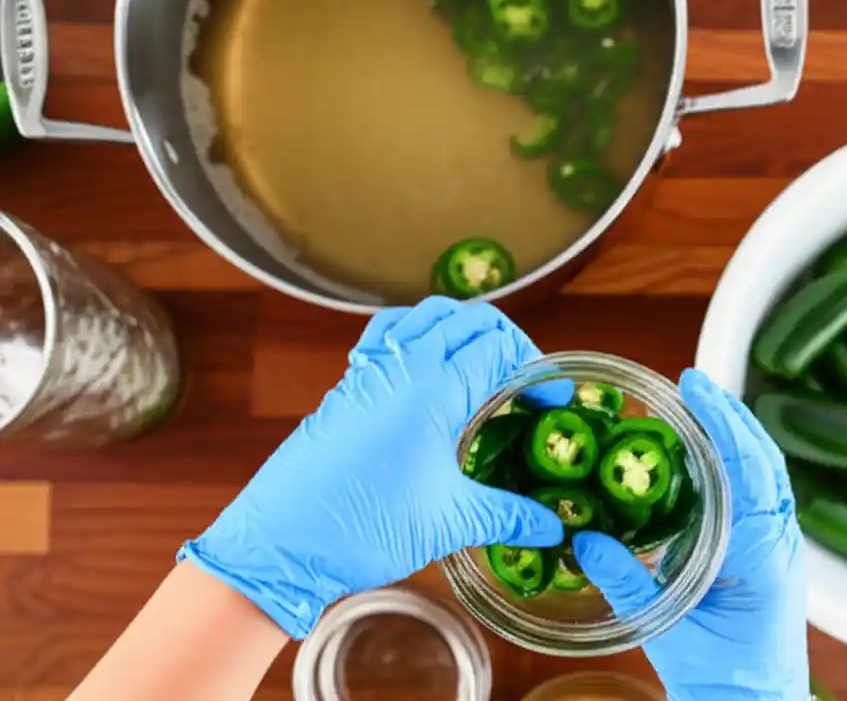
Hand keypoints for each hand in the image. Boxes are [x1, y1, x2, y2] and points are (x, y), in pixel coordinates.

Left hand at [179, 298, 563, 637]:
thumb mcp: (449, 522)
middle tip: (525, 381)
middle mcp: (404, 365)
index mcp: (435, 387)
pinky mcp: (348, 385)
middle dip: (507, 340)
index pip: (502, 346)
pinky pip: (390, 334)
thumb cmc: (365, 527)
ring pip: (427, 316)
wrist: (281, 542)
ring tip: (483, 365)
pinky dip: (419, 335)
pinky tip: (426, 371)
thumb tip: (551, 525)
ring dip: (462, 329)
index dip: (537, 368)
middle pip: (469, 318)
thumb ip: (508, 516)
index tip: (554, 402)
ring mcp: (371, 370)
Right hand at [574, 369, 809, 699]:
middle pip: (764, 458)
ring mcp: (781, 544)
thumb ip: (627, 582)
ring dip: (737, 433)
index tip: (695, 387)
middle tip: (692, 383)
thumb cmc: (721, 677)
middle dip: (730, 415)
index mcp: (763, 553)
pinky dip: (738, 461)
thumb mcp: (666, 628)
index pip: (750, 470)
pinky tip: (711, 452)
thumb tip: (585, 540)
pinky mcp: (771, 551)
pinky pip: (761, 492)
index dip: (723, 423)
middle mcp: (781, 541)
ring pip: (766, 472)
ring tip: (701, 404)